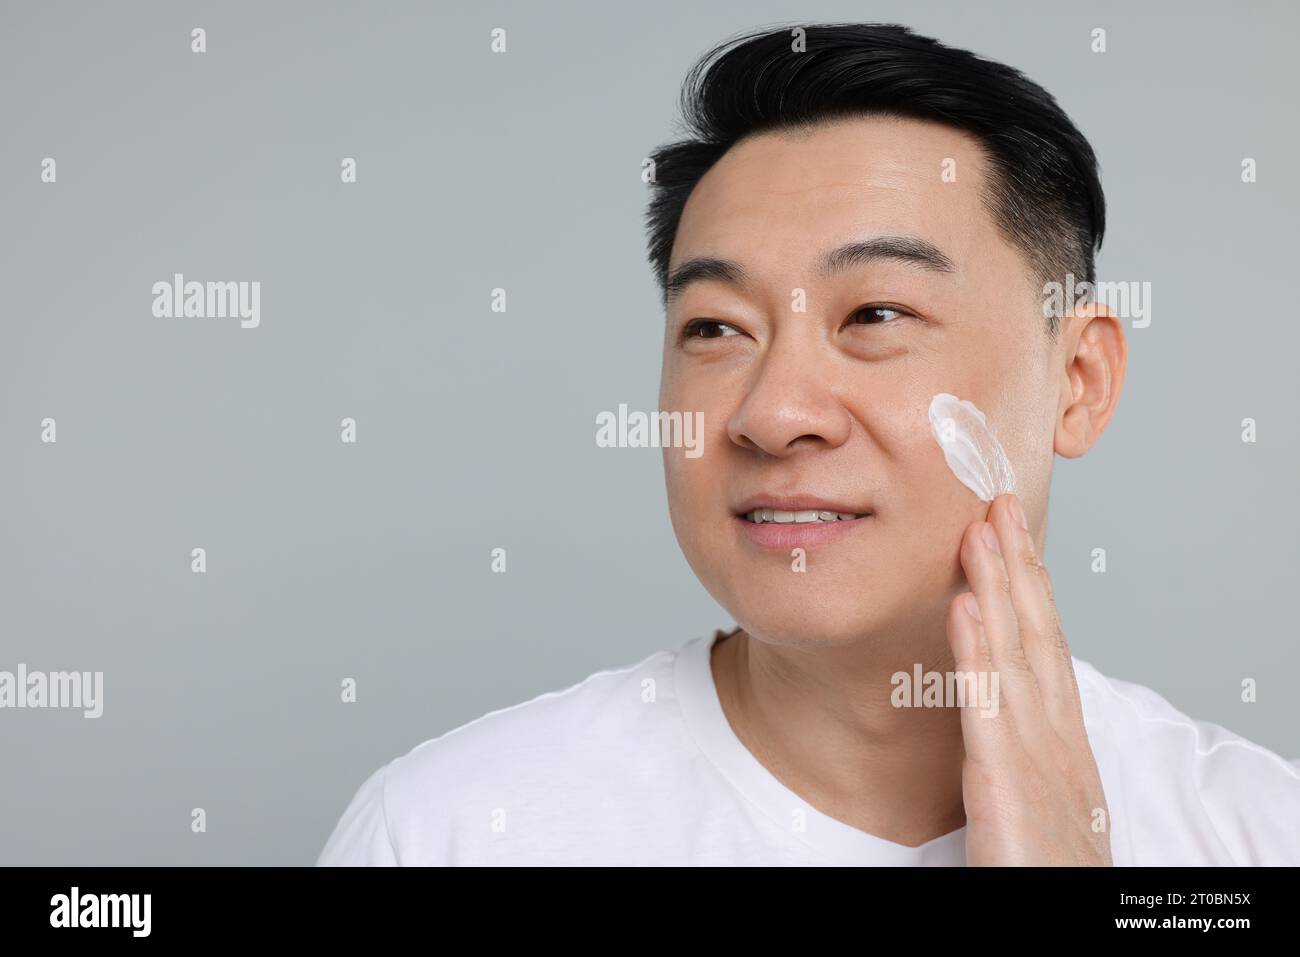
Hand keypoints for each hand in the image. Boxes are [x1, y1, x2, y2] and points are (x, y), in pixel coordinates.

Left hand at [945, 492, 1111, 865]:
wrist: (1063, 916)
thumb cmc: (1048, 871)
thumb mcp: (1039, 801)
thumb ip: (1020, 753)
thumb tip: (999, 716)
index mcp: (1062, 742)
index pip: (1046, 647)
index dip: (1030, 588)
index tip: (1013, 539)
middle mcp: (1055, 737)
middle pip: (1036, 633)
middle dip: (1018, 566)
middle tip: (998, 504)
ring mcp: (1034, 754)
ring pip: (1014, 652)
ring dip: (996, 585)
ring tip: (978, 529)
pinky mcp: (1004, 780)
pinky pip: (985, 704)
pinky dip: (974, 649)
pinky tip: (961, 605)